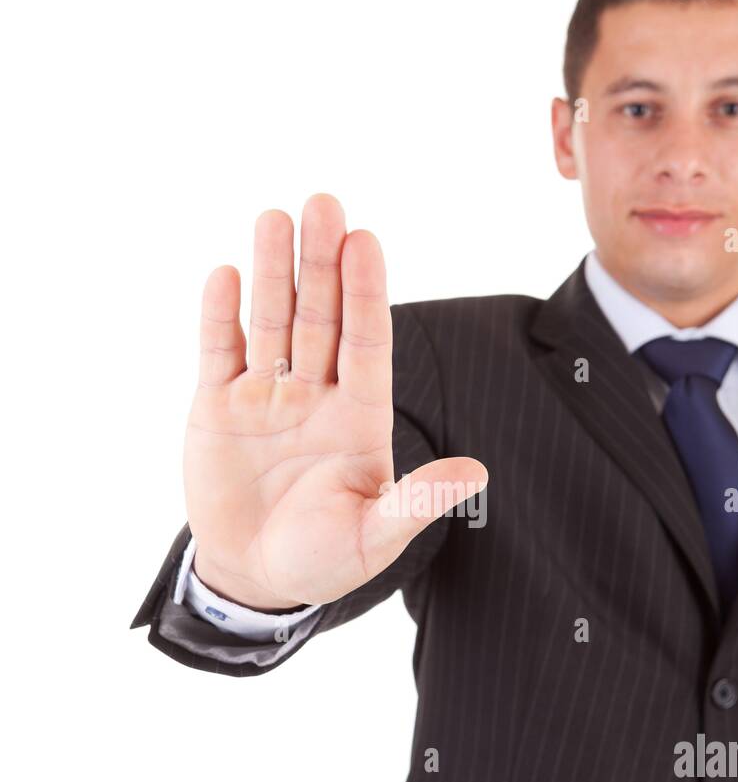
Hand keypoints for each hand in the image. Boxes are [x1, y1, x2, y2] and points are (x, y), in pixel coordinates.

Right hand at [183, 195, 487, 608]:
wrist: (256, 579)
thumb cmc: (324, 561)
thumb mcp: (375, 537)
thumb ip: (418, 501)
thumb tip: (476, 472)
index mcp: (359, 416)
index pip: (365, 342)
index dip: (366, 293)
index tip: (366, 241)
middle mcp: (315, 395)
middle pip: (320, 317)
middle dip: (321, 263)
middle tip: (323, 202)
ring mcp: (265, 398)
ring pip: (271, 322)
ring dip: (272, 272)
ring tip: (275, 217)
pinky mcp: (218, 408)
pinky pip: (219, 353)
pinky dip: (221, 317)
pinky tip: (225, 275)